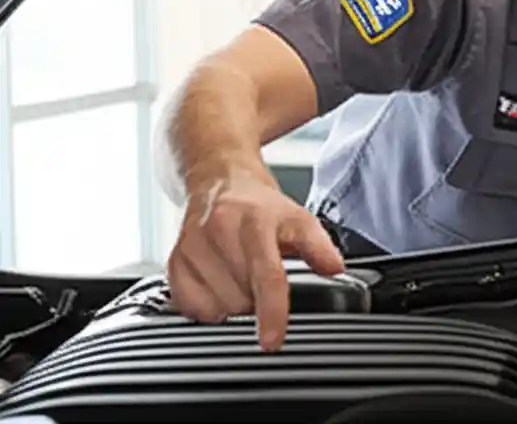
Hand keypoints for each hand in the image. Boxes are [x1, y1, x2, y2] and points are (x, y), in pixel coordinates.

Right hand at [166, 163, 344, 350]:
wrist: (221, 183)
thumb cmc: (260, 207)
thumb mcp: (299, 219)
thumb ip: (319, 246)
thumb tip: (335, 268)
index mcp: (253, 222)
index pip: (265, 275)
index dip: (271, 312)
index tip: (272, 340)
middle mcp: (218, 232)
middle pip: (241, 298)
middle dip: (257, 301)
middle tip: (262, 279)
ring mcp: (191, 247)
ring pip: (216, 307)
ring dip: (234, 305)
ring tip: (242, 279)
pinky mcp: (174, 261)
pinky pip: (190, 307)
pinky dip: (209, 306)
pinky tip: (221, 286)